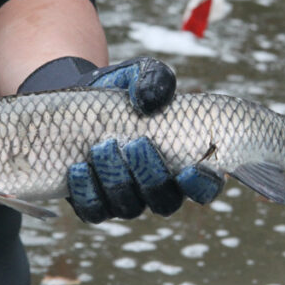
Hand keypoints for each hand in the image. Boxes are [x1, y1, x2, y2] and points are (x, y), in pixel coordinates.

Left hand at [18, 56, 224, 222]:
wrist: (80, 101)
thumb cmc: (123, 90)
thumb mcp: (139, 74)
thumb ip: (154, 80)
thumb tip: (150, 101)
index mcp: (184, 161)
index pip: (205, 187)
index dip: (202, 185)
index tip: (191, 169)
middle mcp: (159, 188)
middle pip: (164, 202)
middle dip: (151, 175)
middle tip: (136, 144)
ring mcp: (127, 199)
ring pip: (129, 207)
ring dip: (116, 180)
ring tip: (100, 148)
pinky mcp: (95, 203)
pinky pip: (94, 210)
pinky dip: (85, 192)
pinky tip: (78, 167)